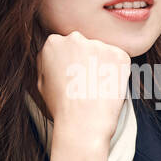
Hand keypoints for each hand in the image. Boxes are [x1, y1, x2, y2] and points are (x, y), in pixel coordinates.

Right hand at [36, 31, 130, 147]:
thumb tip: (53, 57)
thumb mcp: (41, 83)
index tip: (72, 76)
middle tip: (85, 82)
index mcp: (53, 43)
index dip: (70, 63)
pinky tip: (108, 87)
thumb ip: (46, 63)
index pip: (65, 46)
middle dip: (86, 60)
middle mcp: (76, 38)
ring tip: (97, 88)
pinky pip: (119, 61)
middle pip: (84, 45)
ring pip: (102, 53)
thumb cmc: (61, 107)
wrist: (84, 122)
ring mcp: (99, 45)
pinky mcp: (119, 55)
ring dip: (102, 66)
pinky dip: (117, 72)